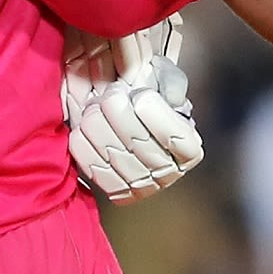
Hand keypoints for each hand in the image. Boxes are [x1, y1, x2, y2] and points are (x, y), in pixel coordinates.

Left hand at [62, 19, 203, 202]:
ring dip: (97, 123)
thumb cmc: (151, 99)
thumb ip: (171, 83)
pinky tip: (84, 127)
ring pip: (113, 154)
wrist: (128, 120)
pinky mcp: (114, 190)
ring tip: (95, 105)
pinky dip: (84, 144)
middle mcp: (167, 172)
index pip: (174, 136)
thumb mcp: (167, 82)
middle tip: (111, 93)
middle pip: (139, 143)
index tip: (141, 96)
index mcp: (189, 149)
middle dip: (118, 111)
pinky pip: (93, 167)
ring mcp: (141, 186)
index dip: (154, 114)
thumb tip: (170, 99)